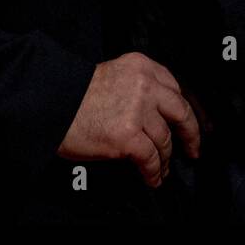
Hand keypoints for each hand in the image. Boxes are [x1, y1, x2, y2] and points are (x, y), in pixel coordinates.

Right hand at [57, 52, 199, 186]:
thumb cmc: (72, 94)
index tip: (186, 120)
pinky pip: (151, 158)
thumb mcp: (111, 74)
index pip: (174, 86)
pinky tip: (153, 177)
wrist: (50, 104)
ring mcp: (138, 111)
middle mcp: (144, 85)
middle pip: (181, 111)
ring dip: (165, 158)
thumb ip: (135, 86)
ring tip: (163, 168)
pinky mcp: (128, 137)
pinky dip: (154, 171)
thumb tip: (154, 113)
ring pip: (165, 139)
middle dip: (191, 133)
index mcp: (140, 66)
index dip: (182, 108)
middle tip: (193, 147)